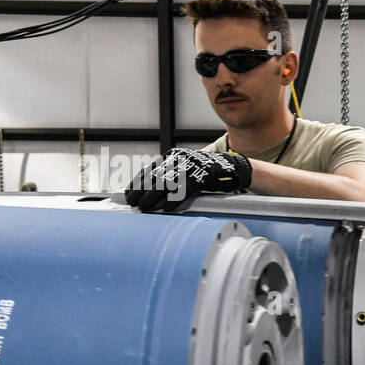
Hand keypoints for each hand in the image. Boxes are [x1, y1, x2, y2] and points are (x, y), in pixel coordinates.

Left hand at [126, 148, 252, 211]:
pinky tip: (166, 208)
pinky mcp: (203, 175)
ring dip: (154, 197)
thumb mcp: (188, 169)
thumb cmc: (210, 174)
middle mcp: (180, 158)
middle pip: (155, 176)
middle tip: (134, 204)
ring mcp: (191, 166)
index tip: (129, 194)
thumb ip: (173, 177)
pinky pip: (184, 189)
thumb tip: (152, 192)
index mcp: (174, 155)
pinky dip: (173, 200)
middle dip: (142, 191)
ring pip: (166, 183)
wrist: (235, 167)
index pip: (150, 169)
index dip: (137, 182)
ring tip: (145, 208)